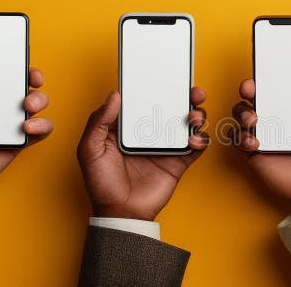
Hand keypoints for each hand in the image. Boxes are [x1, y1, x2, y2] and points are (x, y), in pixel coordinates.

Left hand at [0, 69, 52, 195]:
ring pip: (37, 106)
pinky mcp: (18, 143)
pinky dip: (42, 126)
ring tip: (28, 107)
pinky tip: (29, 127)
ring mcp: (9, 126)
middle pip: (24, 87)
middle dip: (34, 78)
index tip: (17, 61)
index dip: (13, 66)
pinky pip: (40, 131)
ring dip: (39, 100)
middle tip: (32, 81)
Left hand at [78, 89, 209, 219]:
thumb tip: (114, 95)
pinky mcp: (179, 162)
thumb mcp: (89, 150)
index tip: (166, 76)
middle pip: (173, 107)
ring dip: (197, 114)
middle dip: (187, 95)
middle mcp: (150, 133)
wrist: (120, 214)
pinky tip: (193, 139)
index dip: (157, 86)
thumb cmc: (101, 184)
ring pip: (188, 123)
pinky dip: (201, 139)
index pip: (146, 100)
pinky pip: (196, 146)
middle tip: (194, 92)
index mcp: (129, 126)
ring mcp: (166, 147)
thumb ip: (99, 121)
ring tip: (194, 116)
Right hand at [230, 64, 290, 205]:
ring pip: (242, 113)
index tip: (269, 66)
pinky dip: (240, 137)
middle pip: (256, 95)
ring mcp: (268, 134)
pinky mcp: (257, 153)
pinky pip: (237, 139)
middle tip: (250, 87)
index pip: (283, 84)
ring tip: (253, 119)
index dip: (273, 73)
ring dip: (241, 111)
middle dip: (248, 87)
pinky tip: (255, 143)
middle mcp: (282, 118)